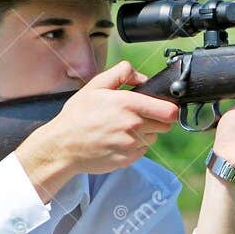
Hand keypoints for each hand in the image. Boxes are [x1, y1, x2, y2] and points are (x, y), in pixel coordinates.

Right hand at [17, 61, 180, 197]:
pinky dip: (136, 145)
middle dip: (158, 119)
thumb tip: (142, 77)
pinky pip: (142, 150)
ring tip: (124, 128)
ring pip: (154, 137)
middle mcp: (134, 126)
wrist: (63, 146)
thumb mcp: (95, 86)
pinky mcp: (128, 159)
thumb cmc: (77, 116)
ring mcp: (132, 145)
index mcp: (128, 104)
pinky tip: (118, 139)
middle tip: (140, 115)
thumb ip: (121, 74)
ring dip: (146, 132)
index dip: (171, 108)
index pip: (169, 111)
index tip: (165, 107)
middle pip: (166, 125)